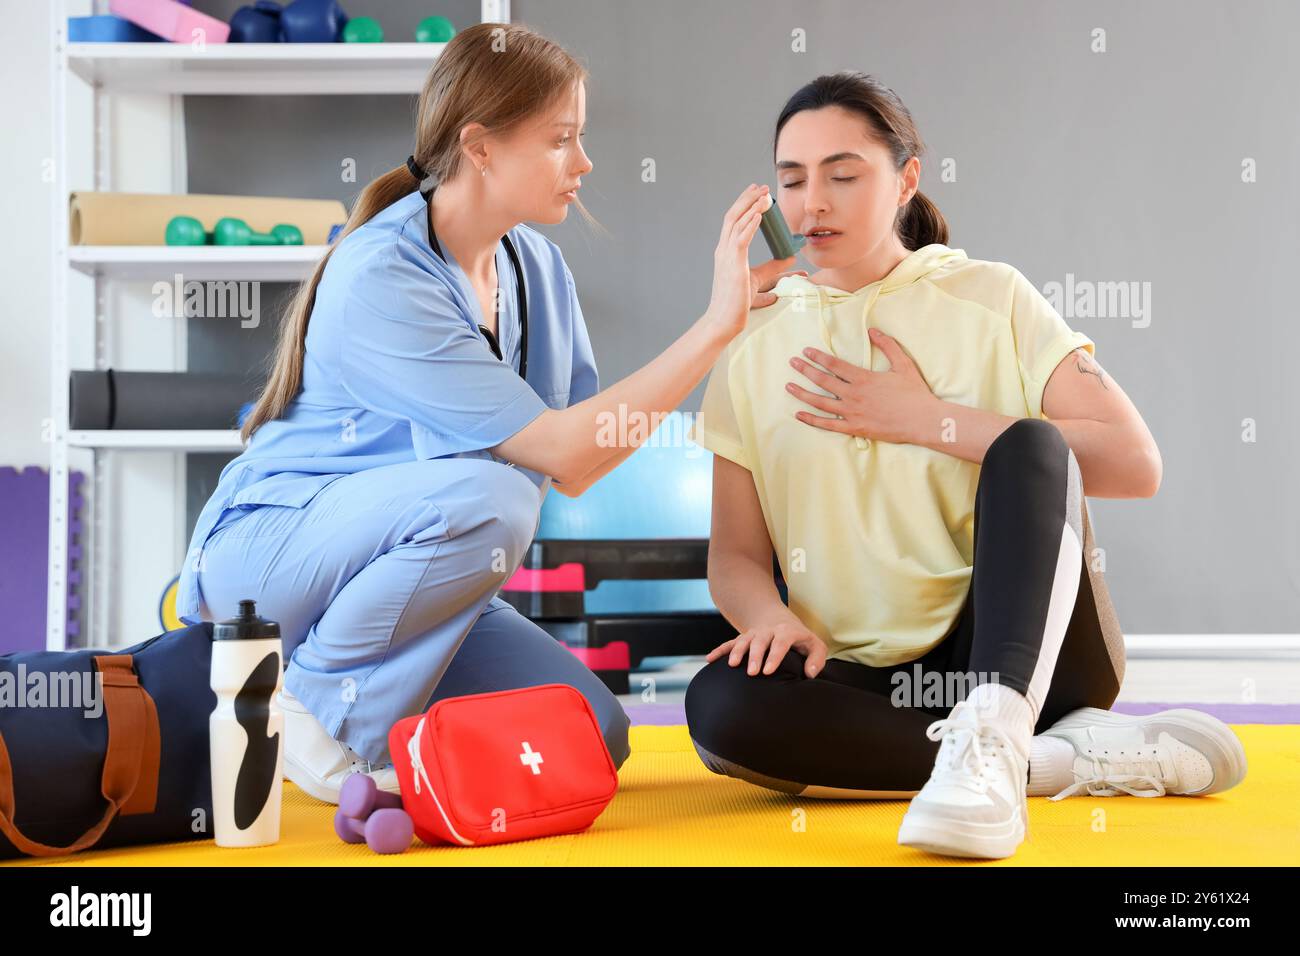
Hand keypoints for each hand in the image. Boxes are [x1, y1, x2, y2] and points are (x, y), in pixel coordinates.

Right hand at [705, 185, 805, 339]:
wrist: (724, 320)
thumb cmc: (736, 303)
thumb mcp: (758, 279)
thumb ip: (772, 267)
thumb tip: (790, 258)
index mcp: (726, 252)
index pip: (733, 221)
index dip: (744, 205)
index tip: (756, 194)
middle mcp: (723, 250)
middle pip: (733, 216)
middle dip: (747, 199)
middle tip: (760, 186)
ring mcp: (726, 256)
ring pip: (736, 223)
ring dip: (750, 206)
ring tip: (763, 194)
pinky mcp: (733, 265)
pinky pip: (741, 239)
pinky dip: (749, 225)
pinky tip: (759, 214)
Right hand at [706, 619, 828, 678]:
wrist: (780, 621)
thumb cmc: (800, 639)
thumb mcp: (815, 645)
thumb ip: (817, 659)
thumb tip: (810, 674)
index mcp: (787, 632)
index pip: (780, 643)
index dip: (774, 657)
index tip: (768, 671)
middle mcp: (768, 631)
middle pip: (760, 642)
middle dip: (754, 656)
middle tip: (751, 672)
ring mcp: (754, 634)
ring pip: (743, 640)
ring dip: (737, 652)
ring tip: (732, 665)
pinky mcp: (743, 638)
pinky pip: (729, 643)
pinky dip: (719, 650)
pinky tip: (710, 659)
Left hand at [786, 329, 939, 443]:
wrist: (922, 420)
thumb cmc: (914, 392)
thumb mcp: (903, 363)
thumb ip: (887, 345)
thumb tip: (873, 330)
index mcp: (863, 378)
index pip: (833, 364)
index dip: (817, 357)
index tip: (805, 351)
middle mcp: (853, 394)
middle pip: (822, 380)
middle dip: (805, 370)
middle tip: (792, 362)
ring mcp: (852, 412)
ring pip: (820, 402)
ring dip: (802, 393)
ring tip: (788, 386)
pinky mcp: (854, 428)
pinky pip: (828, 425)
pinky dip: (812, 420)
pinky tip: (799, 414)